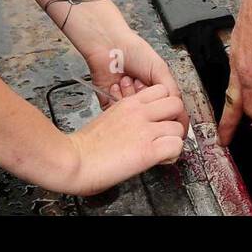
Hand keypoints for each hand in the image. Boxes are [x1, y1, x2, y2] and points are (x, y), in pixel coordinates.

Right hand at [60, 84, 186, 195]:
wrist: (72, 160)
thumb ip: (127, 118)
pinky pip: (176, 146)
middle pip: (175, 104)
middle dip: (174, 119)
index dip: (164, 105)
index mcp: (129, 104)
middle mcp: (140, 113)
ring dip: (173, 140)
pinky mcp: (147, 150)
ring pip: (178, 127)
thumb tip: (135, 128)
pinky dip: (172, 155)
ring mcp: (145, 130)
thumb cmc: (84, 146)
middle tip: (166, 133)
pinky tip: (161, 159)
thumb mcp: (108, 119)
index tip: (160, 117)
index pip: (161, 91)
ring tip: (163, 150)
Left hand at [82, 31, 190, 134]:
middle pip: (148, 113)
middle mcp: (142, 96)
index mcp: (156, 88)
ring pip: (132, 115)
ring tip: (128, 80)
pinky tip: (116, 85)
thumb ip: (172, 92)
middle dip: (145, 99)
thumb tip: (180, 114)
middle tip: (140, 83)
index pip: (165, 109)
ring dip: (130, 96)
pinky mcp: (110, 103)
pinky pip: (115, 113)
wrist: (108, 46)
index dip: (165, 111)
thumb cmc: (133, 51)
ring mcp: (126, 101)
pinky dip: (116, 99)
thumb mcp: (160, 69)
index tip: (165, 113)